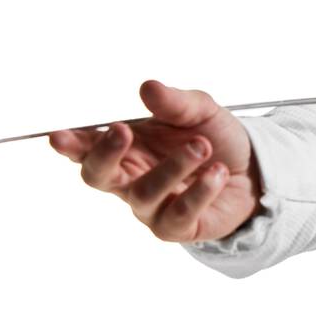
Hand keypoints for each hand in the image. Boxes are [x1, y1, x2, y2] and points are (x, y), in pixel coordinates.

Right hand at [49, 80, 262, 242]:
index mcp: (127, 147)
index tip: (60, 136)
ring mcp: (151, 206)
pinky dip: (198, 192)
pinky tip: (218, 174)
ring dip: (172, 167)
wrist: (255, 171)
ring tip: (202, 146)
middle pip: (97, 176)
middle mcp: (131, 178)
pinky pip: (177, 215)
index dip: (71, 143)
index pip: (88, 147)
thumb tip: (148, 87)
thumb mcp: (201, 111)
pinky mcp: (176, 227)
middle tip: (123, 130)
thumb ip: (175, 102)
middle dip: (104, 154)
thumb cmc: (217, 140)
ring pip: (143, 193)